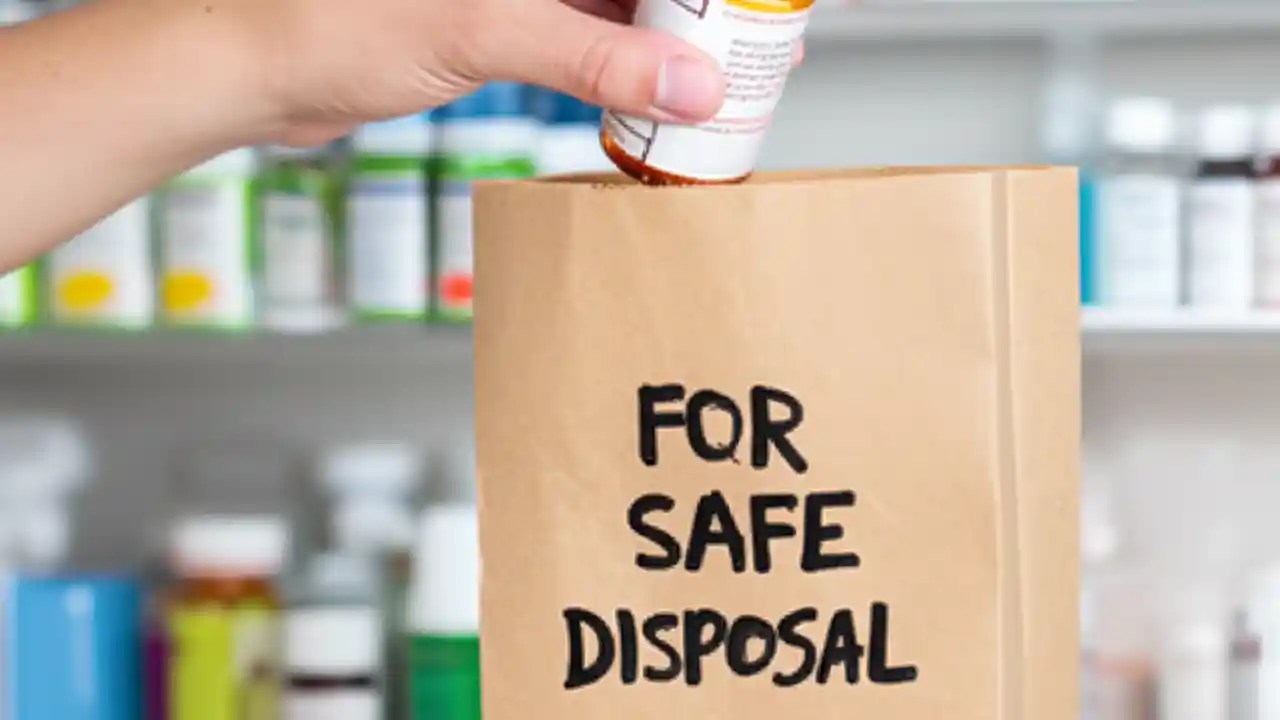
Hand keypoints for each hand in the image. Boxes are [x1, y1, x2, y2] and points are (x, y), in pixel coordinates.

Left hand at [234, 0, 729, 144]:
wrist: (254, 66)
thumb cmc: (328, 18)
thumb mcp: (478, 29)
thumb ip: (590, 53)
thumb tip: (686, 79)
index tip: (759, 8)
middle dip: (698, 11)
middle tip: (758, 50)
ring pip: (611, 4)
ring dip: (664, 42)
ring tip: (720, 81)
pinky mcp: (490, 19)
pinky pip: (578, 36)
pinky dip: (618, 67)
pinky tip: (652, 93)